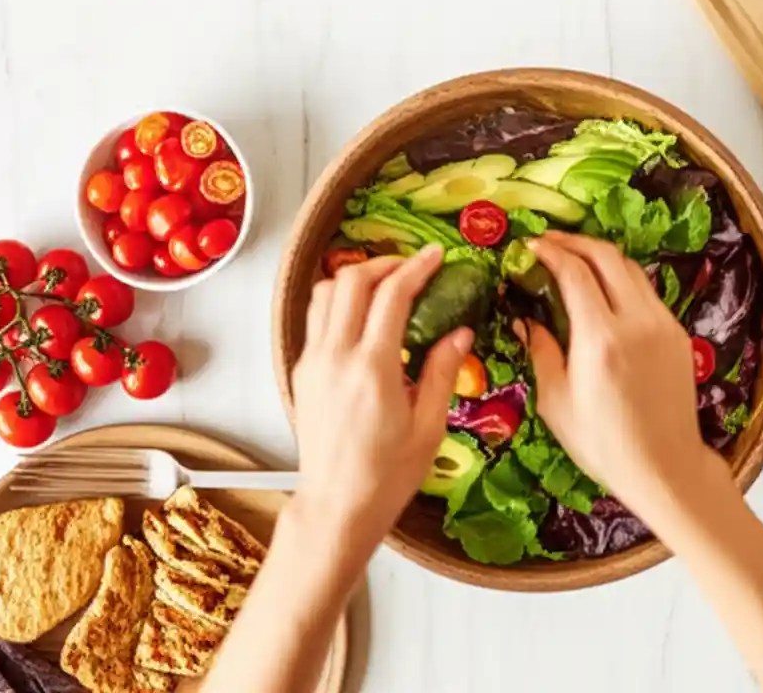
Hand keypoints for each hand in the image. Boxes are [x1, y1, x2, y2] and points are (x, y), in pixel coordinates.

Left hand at [291, 245, 472, 537]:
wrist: (337, 507)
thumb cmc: (386, 477)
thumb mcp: (429, 426)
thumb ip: (443, 372)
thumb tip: (460, 332)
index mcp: (372, 368)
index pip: (391, 295)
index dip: (415, 268)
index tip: (435, 257)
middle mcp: (335, 358)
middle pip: (350, 280)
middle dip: (384, 264)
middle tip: (411, 268)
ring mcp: (313, 363)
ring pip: (324, 294)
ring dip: (355, 280)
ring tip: (384, 287)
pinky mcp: (302, 373)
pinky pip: (315, 320)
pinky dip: (338, 304)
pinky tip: (362, 319)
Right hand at [523, 232, 722, 510]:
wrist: (665, 466)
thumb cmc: (603, 444)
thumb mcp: (556, 402)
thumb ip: (542, 352)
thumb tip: (526, 319)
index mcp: (599, 339)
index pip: (574, 272)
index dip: (549, 252)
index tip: (529, 246)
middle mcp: (635, 322)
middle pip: (606, 256)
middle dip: (574, 242)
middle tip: (549, 242)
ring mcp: (662, 325)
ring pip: (631, 268)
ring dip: (600, 255)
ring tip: (574, 258)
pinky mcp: (677, 333)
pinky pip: (646, 291)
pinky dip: (621, 279)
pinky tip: (604, 290)